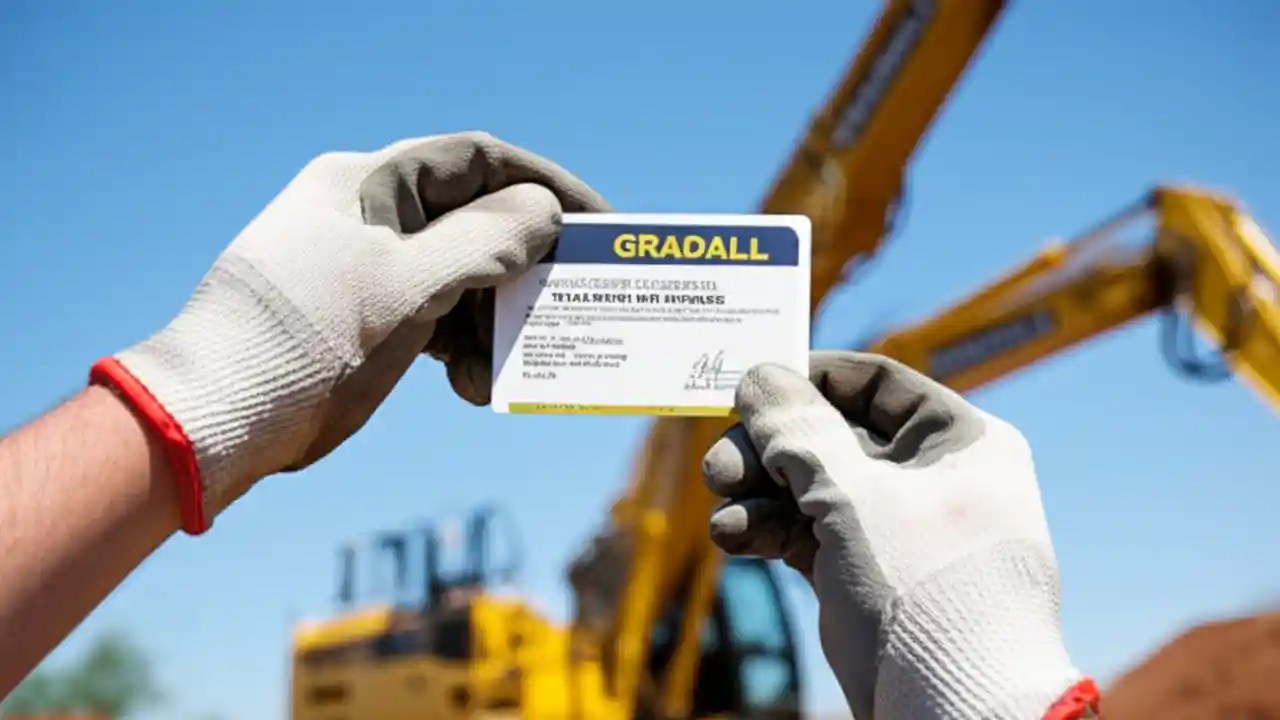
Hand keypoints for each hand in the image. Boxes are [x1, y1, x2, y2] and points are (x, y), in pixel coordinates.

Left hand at [92, 131, 608, 533]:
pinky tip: (471, 386)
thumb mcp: (408, 286)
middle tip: (565, 307)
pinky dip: (461, 349)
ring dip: (493, 323)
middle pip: (473, 224)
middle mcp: (368, 216)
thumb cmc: (306, 340)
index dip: (545, 187)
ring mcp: (363, 269)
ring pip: (458, 280)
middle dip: (522, 272)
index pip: (478, 161)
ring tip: (503, 369)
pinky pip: (433, 320)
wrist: (213, 418)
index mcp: (369, 183)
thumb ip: (485, 242)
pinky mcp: (361, 320)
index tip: (598, 224)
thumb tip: (544, 212)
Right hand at [703, 351, 1096, 719]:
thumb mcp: (857, 497)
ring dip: (758, 491)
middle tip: (719, 464)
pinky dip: (766, 531)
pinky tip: (731, 536)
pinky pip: (805, 533)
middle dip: (768, 447)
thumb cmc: (929, 591)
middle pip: (830, 436)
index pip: (876, 383)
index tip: (751, 388)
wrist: (953, 708)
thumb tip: (759, 377)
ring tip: (723, 502)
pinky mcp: (862, 575)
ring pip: (809, 487)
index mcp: (959, 441)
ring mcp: (894, 529)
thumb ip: (800, 433)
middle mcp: (929, 478)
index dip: (810, 379)